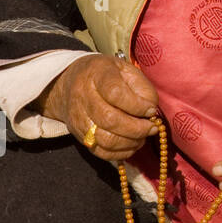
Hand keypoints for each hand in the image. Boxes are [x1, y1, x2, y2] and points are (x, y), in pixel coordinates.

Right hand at [37, 54, 158, 160]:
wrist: (69, 83)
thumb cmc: (106, 75)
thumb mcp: (126, 69)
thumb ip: (142, 87)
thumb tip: (151, 111)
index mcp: (98, 74)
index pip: (115, 93)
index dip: (137, 106)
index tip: (151, 111)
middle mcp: (83, 96)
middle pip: (110, 119)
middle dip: (137, 128)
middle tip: (152, 128)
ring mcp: (78, 118)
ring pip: (105, 139)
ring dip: (130, 142)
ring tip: (143, 137)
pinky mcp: (78, 135)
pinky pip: (100, 151)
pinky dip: (120, 153)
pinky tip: (132, 145)